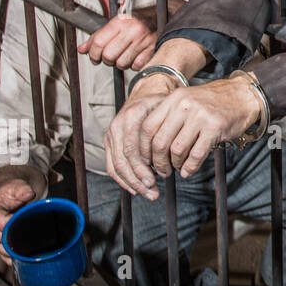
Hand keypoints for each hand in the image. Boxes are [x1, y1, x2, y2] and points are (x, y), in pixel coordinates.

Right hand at [0, 179, 36, 264]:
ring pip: (3, 251)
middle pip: (3, 240)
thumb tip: (29, 194)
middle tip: (38, 237)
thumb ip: (22, 190)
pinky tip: (26, 257)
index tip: (31, 225)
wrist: (3, 196)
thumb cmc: (9, 191)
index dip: (17, 226)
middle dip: (19, 239)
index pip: (2, 225)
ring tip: (34, 245)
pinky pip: (4, 257)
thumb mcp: (16, 186)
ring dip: (18, 250)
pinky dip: (15, 258)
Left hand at [78, 13, 157, 70]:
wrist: (160, 15)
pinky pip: (136, 65)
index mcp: (120, 22)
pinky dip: (134, 64)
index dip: (93, 53)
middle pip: (108, 56)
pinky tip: (135, 56)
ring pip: (121, 63)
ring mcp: (143, 40)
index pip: (98, 42)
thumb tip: (82, 49)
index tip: (94, 56)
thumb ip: (97, 36)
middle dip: (106, 60)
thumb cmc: (136, 20)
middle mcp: (131, 30)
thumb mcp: (115, 23)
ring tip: (123, 55)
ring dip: (120, 63)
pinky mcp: (152, 49)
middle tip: (109, 56)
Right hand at [103, 73, 181, 199]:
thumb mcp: (168, 109)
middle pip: (124, 160)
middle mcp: (118, 125)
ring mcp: (111, 134)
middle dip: (138, 180)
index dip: (143, 168)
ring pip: (117, 166)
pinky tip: (136, 189)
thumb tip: (177, 155)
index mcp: (133, 116)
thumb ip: (169, 129)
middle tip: (153, 192)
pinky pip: (112, 165)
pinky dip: (123, 179)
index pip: (133, 149)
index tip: (156, 180)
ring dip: (132, 183)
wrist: (147, 91)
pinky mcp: (109, 141)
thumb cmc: (161, 103)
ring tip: (148, 193)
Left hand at [139, 77, 262, 180]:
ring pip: (177, 149)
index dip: (143, 147)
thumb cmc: (214, 101)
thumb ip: (169, 117)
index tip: (146, 159)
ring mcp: (200, 116)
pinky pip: (196, 154)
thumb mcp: (187, 100)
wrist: (243, 95)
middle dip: (158, 161)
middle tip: (161, 169)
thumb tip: (151, 146)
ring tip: (178, 168)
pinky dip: (190, 167)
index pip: (147, 127)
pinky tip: (189, 170)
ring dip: (175, 164)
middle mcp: (184, 105)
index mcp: (174, 99)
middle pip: (160, 141)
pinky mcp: (215, 127)